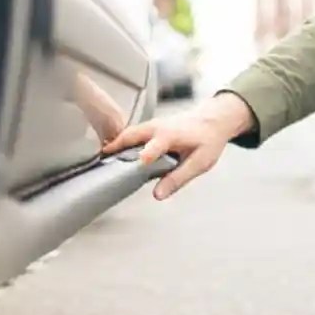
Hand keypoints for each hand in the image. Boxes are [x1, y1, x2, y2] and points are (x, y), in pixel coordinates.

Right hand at [101, 93, 253, 199]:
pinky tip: (115, 154)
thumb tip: (158, 194)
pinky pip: (132, 133)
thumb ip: (178, 178)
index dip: (142, 156)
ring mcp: (153, 125)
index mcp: (171, 135)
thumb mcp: (200, 163)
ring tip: (102, 160)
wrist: (214, 120)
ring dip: (115, 144)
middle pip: (130, 135)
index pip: (152, 146)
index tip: (131, 167)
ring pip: (129, 133)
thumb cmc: (208, 140)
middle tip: (100, 162)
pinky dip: (122, 142)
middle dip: (115, 147)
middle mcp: (158, 127)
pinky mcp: (151, 127)